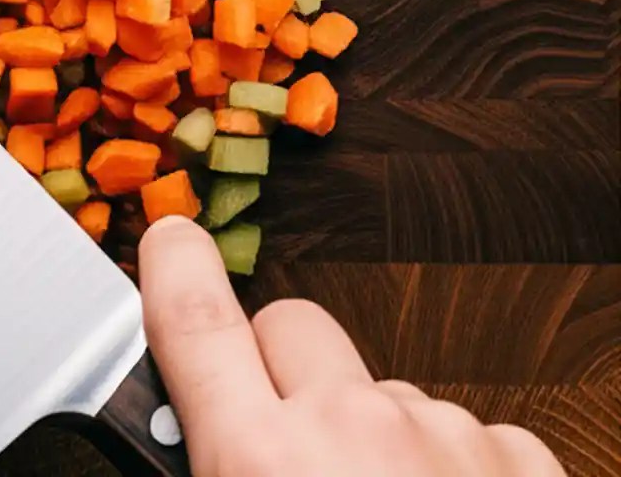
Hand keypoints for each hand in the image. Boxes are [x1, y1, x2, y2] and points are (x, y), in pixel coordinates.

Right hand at [138, 216, 566, 476]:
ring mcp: (446, 438)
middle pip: (290, 323)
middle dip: (273, 362)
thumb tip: (191, 450)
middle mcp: (353, 429)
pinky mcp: (523, 461)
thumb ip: (202, 474)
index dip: (171, 267)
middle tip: (276, 435)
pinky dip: (444, 464)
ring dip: (365, 430)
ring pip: (380, 387)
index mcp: (259, 464)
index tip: (170, 239)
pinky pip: (462, 428)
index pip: (195, 321)